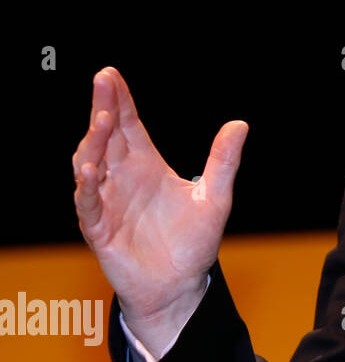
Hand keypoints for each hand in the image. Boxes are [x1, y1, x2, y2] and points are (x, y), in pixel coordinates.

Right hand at [72, 67, 247, 354]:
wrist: (180, 285)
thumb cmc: (192, 242)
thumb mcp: (215, 197)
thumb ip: (223, 162)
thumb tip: (240, 125)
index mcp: (146, 165)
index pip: (129, 126)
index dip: (120, 100)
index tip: (110, 75)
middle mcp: (122, 178)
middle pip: (106, 137)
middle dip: (103, 110)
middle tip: (104, 83)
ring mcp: (107, 202)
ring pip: (89, 165)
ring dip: (93, 143)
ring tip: (103, 121)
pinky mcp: (99, 229)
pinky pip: (88, 205)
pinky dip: (88, 188)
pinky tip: (92, 171)